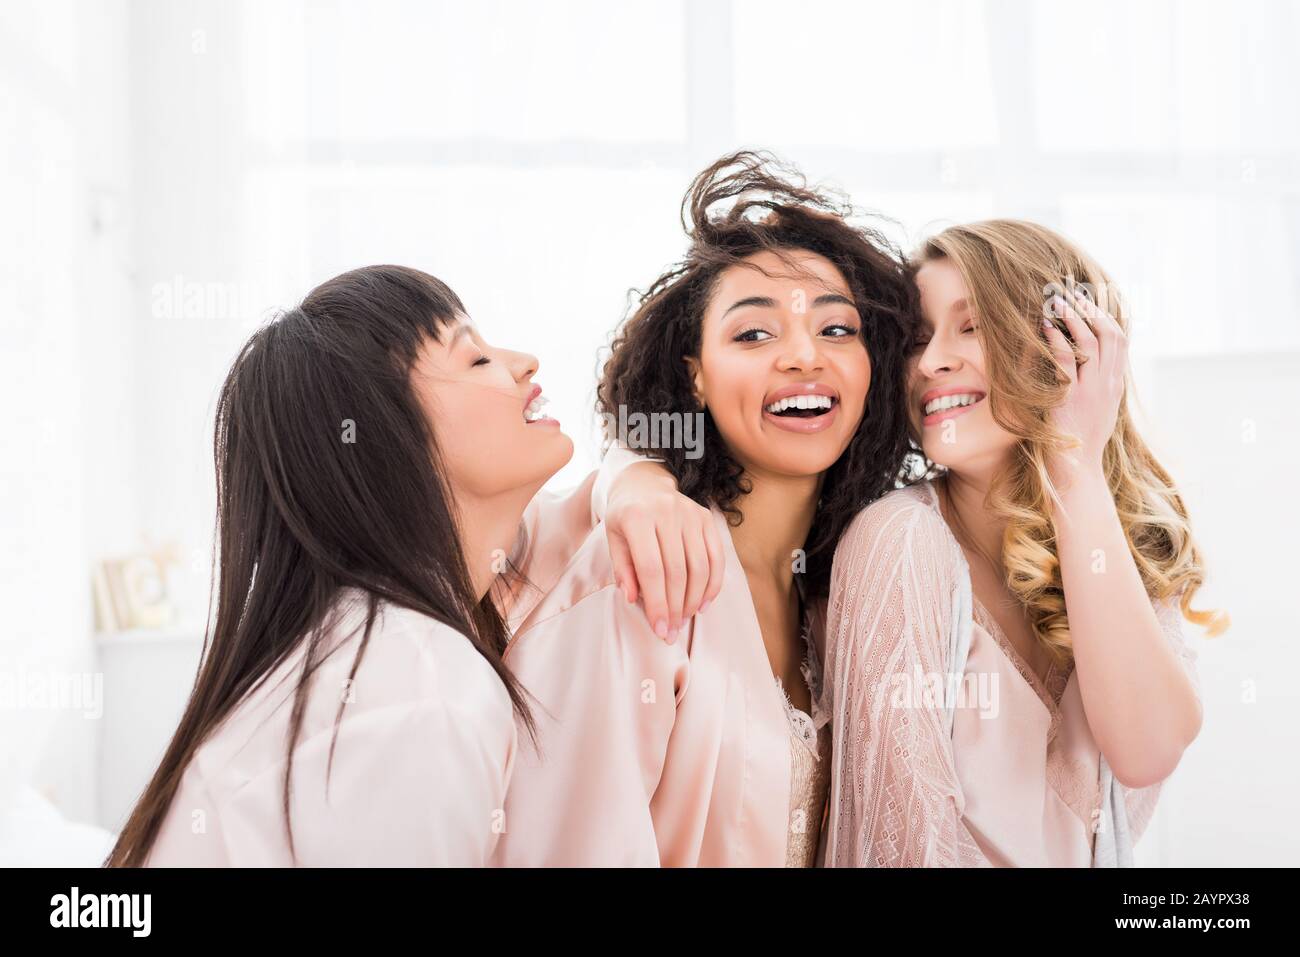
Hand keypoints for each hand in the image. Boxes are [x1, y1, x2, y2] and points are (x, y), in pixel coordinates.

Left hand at [604, 462, 724, 642]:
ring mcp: (690, 514)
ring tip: (684, 620)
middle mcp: (666, 512)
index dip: (656, 602)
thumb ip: (623, 569)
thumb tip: (634, 600)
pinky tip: (703, 604)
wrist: (645, 483)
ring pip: (699, 566)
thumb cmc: (625, 517)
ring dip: (693, 599)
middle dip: (675, 607)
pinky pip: (716, 557)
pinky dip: (712, 584)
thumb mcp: (613, 539)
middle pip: (676, 571)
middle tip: (671, 632)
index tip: (658, 629)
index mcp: (637, 517)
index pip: (650, 568)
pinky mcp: (706, 518)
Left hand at [1041, 287, 1127, 485]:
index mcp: (1114, 386)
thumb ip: (1096, 388)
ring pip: (1091, 343)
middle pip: (1110, 334)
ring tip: (1056, 301)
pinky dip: (1057, 341)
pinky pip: (1067, 363)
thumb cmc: (1079, 443)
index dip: (1106, 315)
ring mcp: (1091, 392)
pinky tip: (1045, 327)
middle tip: (1071, 293)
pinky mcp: (1070, 400)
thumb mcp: (1097, 412)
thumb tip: (1089, 367)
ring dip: (1073, 318)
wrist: (1076, 471)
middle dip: (1091, 309)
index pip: (1119, 340)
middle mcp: (1108, 385)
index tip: (1090, 299)